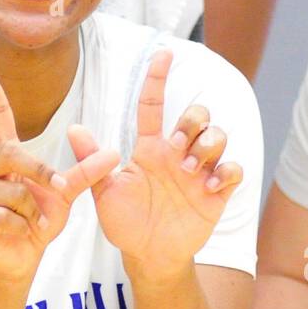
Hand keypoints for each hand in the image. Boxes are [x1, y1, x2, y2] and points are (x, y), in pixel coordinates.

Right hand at [0, 60, 118, 282]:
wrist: (24, 258)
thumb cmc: (40, 221)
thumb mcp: (67, 194)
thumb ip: (86, 172)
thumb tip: (115, 152)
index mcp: (8, 158)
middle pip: (14, 155)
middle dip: (41, 174)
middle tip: (59, 193)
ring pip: (13, 193)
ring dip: (34, 213)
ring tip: (34, 224)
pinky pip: (2, 217)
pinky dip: (21, 228)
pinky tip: (20, 234)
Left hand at [67, 48, 243, 282]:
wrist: (148, 255)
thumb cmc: (125, 223)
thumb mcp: (104, 192)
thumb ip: (93, 160)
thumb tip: (73, 128)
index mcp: (150, 150)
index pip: (154, 105)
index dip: (157, 78)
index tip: (163, 53)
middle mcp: (177, 155)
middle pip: (196, 115)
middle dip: (191, 123)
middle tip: (178, 149)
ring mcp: (199, 173)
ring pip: (218, 135)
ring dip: (208, 145)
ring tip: (192, 169)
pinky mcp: (217, 193)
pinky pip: (234, 169)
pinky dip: (227, 172)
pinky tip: (211, 186)